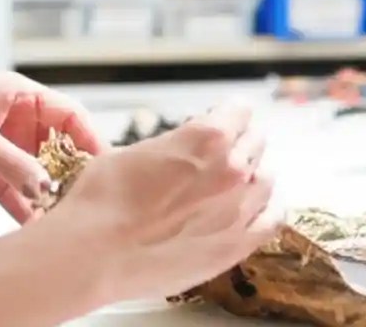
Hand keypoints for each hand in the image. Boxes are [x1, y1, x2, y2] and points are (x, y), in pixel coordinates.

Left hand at [0, 73, 103, 220]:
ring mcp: (5, 154)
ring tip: (63, 215)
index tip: (102, 163)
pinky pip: (19, 197)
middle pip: (61, 149)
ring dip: (52, 195)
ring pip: (42, 177)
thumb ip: (11, 160)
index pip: (68, 115)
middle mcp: (18, 124)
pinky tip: (38, 226)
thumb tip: (45, 186)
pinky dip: (29, 212)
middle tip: (84, 195)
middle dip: (73, 172)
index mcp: (19, 97)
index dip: (88, 137)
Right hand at [44, 102, 281, 302]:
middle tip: (221, 155)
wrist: (92, 252)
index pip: (239, 111)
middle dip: (239, 144)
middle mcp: (233, 168)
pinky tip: (257, 208)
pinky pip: (273, 219)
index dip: (228, 115)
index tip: (225, 120)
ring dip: (252, 175)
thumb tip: (182, 149)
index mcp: (208, 137)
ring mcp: (239, 208)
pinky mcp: (237, 245)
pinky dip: (267, 209)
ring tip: (233, 184)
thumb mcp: (137, 151)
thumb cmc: (103, 202)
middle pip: (255, 142)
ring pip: (266, 178)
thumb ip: (175, 146)